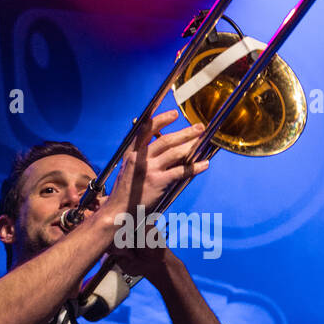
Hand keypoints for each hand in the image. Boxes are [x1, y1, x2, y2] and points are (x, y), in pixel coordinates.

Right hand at [103, 109, 209, 225]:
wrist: (118, 210)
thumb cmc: (125, 191)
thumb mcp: (126, 168)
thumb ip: (139, 155)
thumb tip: (156, 144)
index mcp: (131, 153)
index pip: (145, 130)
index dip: (160, 119)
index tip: (173, 113)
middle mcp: (139, 158)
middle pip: (165, 140)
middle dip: (184, 132)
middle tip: (198, 127)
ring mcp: (148, 170)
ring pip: (174, 153)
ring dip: (191, 145)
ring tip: (202, 141)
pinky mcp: (158, 182)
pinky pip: (180, 171)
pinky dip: (195, 167)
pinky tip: (204, 164)